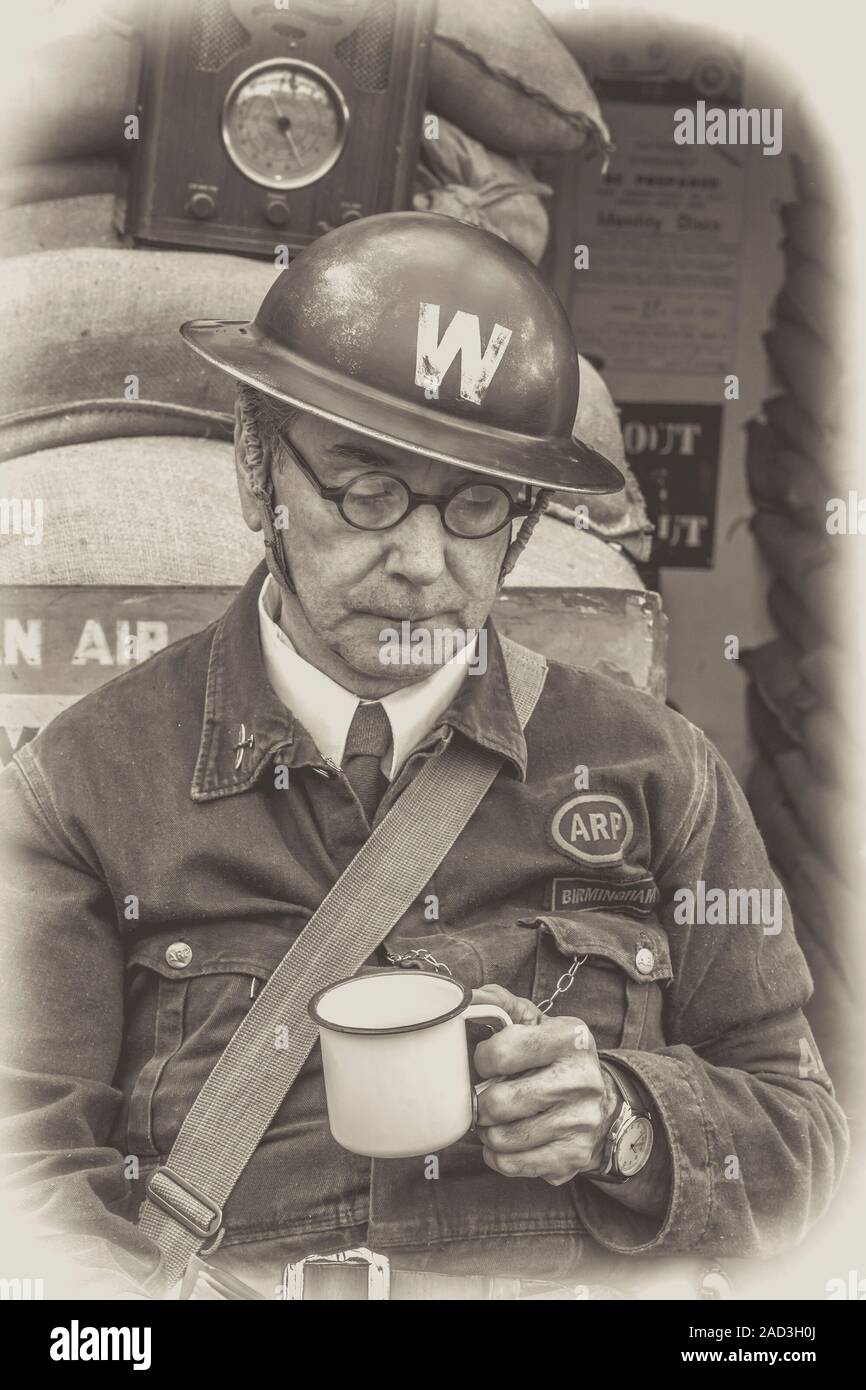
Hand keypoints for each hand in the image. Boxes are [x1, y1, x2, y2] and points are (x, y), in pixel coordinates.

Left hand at [471, 985, 618, 1186]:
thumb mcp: (534, 1022)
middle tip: (486, 1096)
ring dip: (489, 1131)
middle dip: (482, 1102)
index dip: (482, 1060)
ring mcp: (582, 1121)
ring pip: (501, 1138)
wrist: (600, 1102)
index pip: (499, 1053)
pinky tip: (508, 1140)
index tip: (489, 1063)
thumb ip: (498, 1004)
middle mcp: (582, 1079)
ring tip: (498, 1118)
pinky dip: (498, 1156)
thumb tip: (465, 999)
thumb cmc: (553, 1057)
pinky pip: (512, 1165)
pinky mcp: (575, 1156)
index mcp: (570, 1036)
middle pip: (497, 1103)